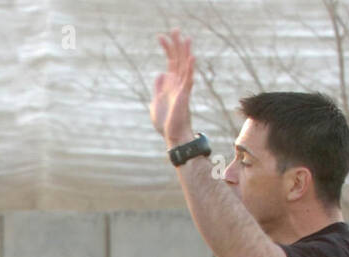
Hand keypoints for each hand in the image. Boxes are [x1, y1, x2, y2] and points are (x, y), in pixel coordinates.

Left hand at [151, 29, 194, 144]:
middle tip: (174, 29)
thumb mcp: (157, 102)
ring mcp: (182, 89)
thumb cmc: (166, 122)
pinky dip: (190, 69)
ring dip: (185, 52)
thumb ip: (159, 87)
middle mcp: (178, 83)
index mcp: (171, 84)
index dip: (166, 49)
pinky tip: (191, 58)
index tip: (160, 36)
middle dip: (176, 45)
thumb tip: (159, 73)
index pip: (171, 62)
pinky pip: (188, 80)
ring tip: (185, 38)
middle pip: (178, 60)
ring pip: (185, 67)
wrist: (173, 136)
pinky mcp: (184, 96)